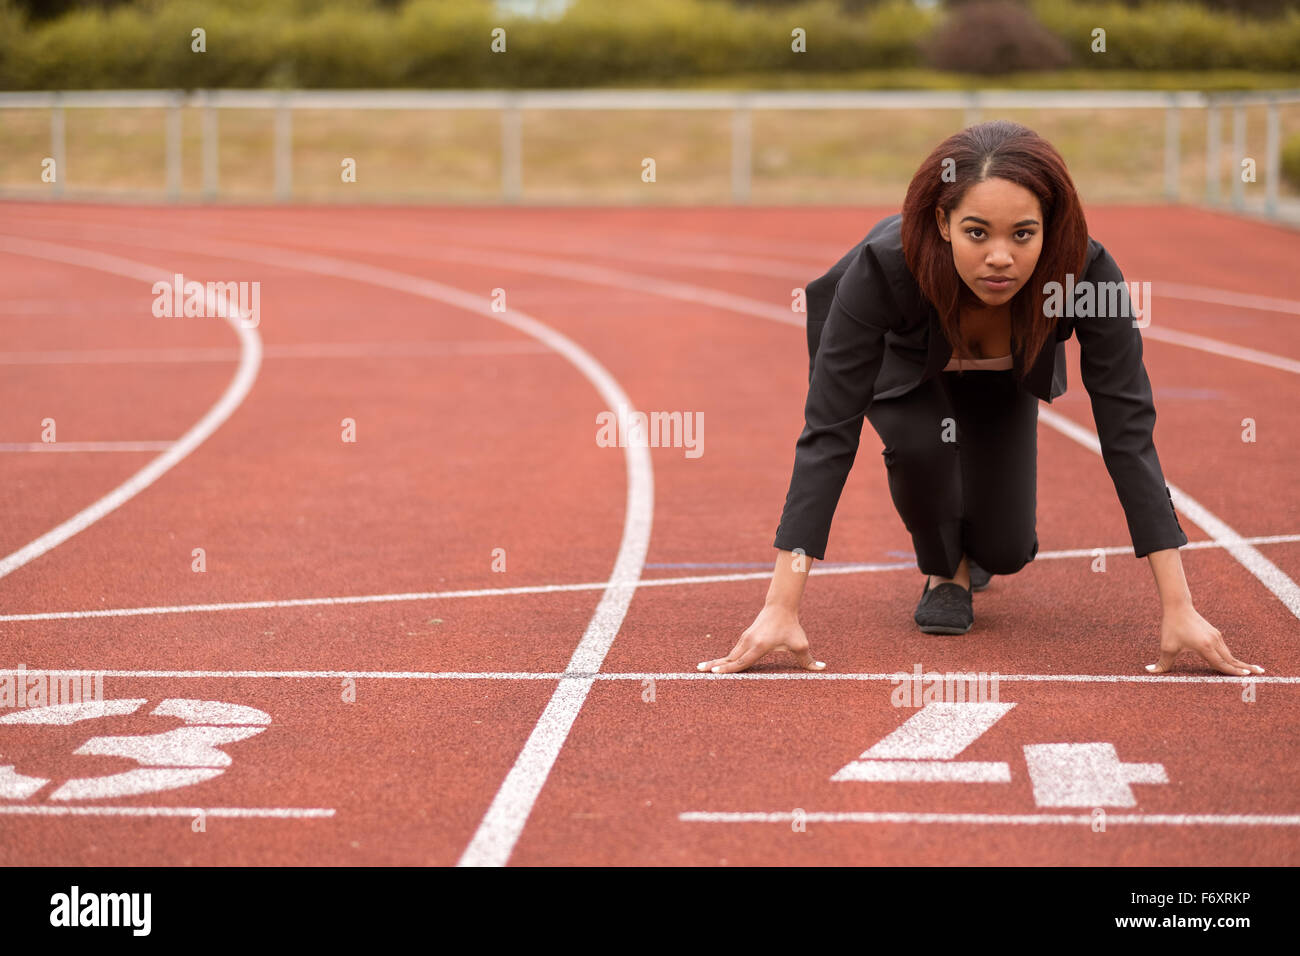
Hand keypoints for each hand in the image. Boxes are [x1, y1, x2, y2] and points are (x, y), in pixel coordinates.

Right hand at [697, 604, 825, 673]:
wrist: (780, 607)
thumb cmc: (791, 627)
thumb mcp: (800, 644)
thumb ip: (808, 660)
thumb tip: (823, 668)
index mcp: (759, 646)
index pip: (742, 661)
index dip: (729, 669)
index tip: (716, 674)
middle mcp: (748, 643)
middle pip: (729, 658)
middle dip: (715, 666)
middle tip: (699, 672)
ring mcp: (744, 640)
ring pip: (729, 655)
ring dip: (715, 662)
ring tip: (700, 669)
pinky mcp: (744, 638)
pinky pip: (732, 652)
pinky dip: (723, 659)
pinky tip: (715, 665)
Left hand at [1146, 604, 1263, 675]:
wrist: (1178, 606)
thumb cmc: (1172, 627)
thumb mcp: (1166, 646)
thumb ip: (1162, 663)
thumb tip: (1149, 671)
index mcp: (1205, 646)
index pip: (1221, 663)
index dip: (1233, 672)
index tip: (1246, 677)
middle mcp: (1214, 641)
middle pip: (1231, 659)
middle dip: (1245, 668)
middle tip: (1260, 674)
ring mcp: (1216, 637)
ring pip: (1229, 654)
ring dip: (1240, 662)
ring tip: (1253, 669)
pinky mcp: (1214, 634)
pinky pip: (1225, 649)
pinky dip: (1232, 656)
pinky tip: (1235, 662)